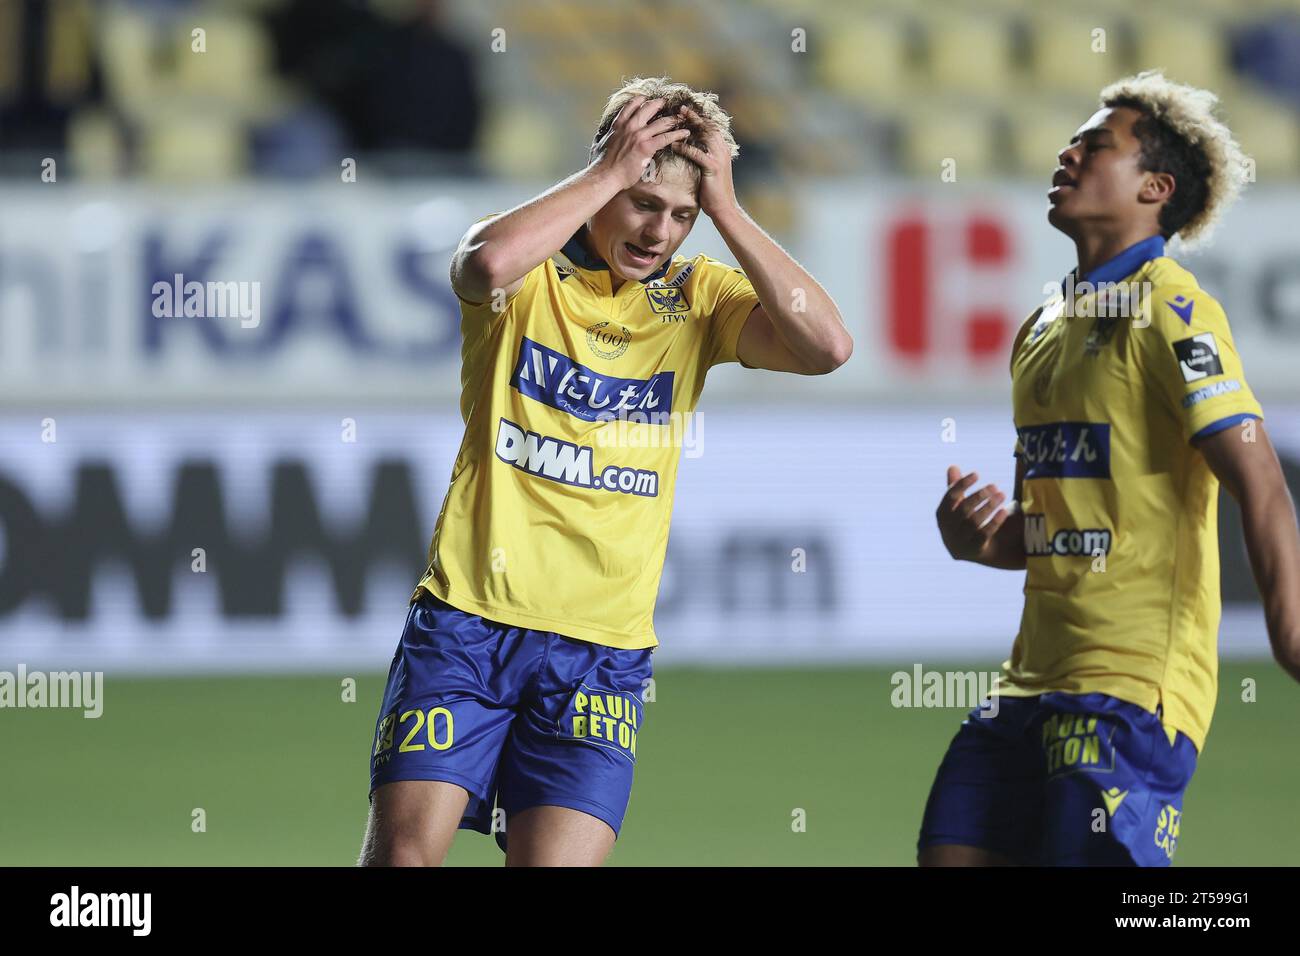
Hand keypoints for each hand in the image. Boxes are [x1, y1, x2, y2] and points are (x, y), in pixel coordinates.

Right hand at [591, 96, 691, 190]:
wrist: (605, 175)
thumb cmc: (602, 164)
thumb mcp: (601, 143)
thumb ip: (608, 136)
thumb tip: (605, 138)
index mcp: (618, 124)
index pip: (631, 105)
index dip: (640, 101)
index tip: (647, 99)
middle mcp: (630, 126)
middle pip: (648, 108)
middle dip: (659, 103)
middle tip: (666, 102)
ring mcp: (639, 135)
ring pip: (661, 122)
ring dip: (673, 119)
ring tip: (681, 117)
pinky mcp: (647, 147)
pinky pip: (666, 137)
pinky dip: (677, 134)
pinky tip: (685, 133)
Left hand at [668, 104, 737, 218]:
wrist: (724, 208)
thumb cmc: (713, 193)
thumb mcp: (709, 172)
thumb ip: (702, 159)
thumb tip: (690, 153)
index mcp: (721, 149)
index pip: (710, 128)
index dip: (699, 118)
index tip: (686, 111)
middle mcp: (722, 150)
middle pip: (708, 126)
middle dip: (694, 116)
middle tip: (680, 108)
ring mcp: (719, 157)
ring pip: (704, 135)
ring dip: (689, 126)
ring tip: (675, 119)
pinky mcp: (713, 167)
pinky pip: (697, 153)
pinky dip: (685, 147)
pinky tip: (674, 144)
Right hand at [936, 465, 1009, 561]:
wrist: (974, 550)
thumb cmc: (965, 521)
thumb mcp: (959, 504)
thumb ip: (956, 487)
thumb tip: (952, 467)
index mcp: (942, 515)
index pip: (950, 497)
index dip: (962, 484)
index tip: (977, 474)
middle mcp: (947, 529)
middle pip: (963, 509)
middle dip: (979, 496)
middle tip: (995, 486)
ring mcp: (959, 540)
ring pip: (974, 521)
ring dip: (989, 506)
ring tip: (1002, 494)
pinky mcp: (974, 549)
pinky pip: (985, 533)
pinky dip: (994, 521)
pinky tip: (1004, 510)